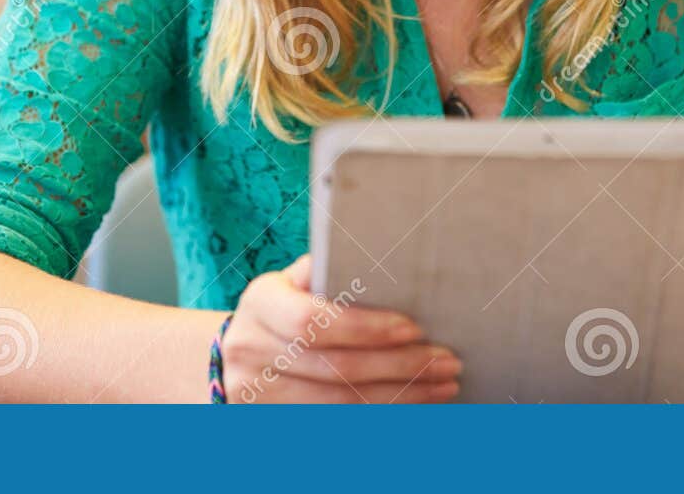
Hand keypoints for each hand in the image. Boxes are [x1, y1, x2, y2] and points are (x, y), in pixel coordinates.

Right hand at [219, 254, 461, 402]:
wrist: (236, 358)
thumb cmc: (284, 308)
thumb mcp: (294, 281)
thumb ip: (327, 271)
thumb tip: (387, 256)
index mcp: (260, 303)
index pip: (311, 320)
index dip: (364, 328)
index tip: (413, 329)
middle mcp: (250, 351)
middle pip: (334, 369)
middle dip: (399, 367)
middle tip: (447, 361)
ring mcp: (256, 396)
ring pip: (338, 406)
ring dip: (400, 398)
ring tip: (443, 385)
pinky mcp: (271, 425)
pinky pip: (334, 427)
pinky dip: (379, 418)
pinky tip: (414, 408)